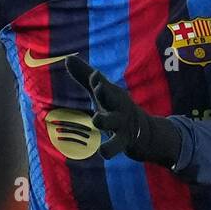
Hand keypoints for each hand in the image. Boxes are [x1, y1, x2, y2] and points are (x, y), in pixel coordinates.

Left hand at [65, 55, 182, 166]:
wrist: (143, 131)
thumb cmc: (114, 108)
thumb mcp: (101, 93)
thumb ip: (84, 76)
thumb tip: (67, 57)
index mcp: (111, 95)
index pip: (103, 85)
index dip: (97, 80)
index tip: (94, 75)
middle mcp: (117, 107)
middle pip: (111, 98)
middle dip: (105, 93)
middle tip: (97, 88)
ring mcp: (121, 124)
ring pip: (111, 122)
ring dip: (104, 120)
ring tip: (97, 119)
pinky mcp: (122, 141)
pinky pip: (114, 147)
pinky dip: (109, 150)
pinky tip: (103, 152)